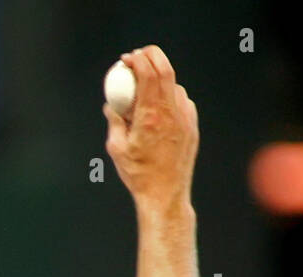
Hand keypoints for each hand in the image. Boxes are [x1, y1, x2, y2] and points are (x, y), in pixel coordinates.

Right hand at [104, 45, 198, 210]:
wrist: (165, 194)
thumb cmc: (137, 174)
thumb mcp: (116, 147)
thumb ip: (114, 120)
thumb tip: (111, 104)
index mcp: (150, 115)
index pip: (148, 73)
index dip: (137, 60)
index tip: (126, 59)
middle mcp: (171, 112)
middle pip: (165, 69)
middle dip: (151, 56)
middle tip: (138, 58)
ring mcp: (185, 118)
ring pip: (174, 86)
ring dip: (159, 81)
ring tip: (144, 91)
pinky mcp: (191, 126)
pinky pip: (181, 102)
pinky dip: (168, 98)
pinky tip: (157, 110)